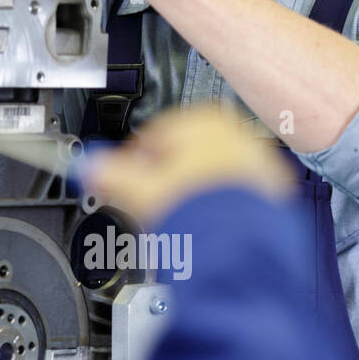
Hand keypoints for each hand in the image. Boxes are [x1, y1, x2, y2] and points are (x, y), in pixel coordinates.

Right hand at [81, 105, 292, 226]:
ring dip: (190, 196)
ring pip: (208, 176)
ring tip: (178, 222)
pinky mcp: (270, 187)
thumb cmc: (200, 210)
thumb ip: (109, 174)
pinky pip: (233, 194)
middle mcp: (234, 132)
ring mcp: (256, 158)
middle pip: (183, 157)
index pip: (152, 138)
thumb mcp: (141, 189)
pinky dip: (218, 207)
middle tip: (150, 210)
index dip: (133, 168)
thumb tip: (88, 167)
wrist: (243, 241)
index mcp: (202, 118)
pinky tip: (205, 226)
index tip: (125, 187)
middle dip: (163, 183)